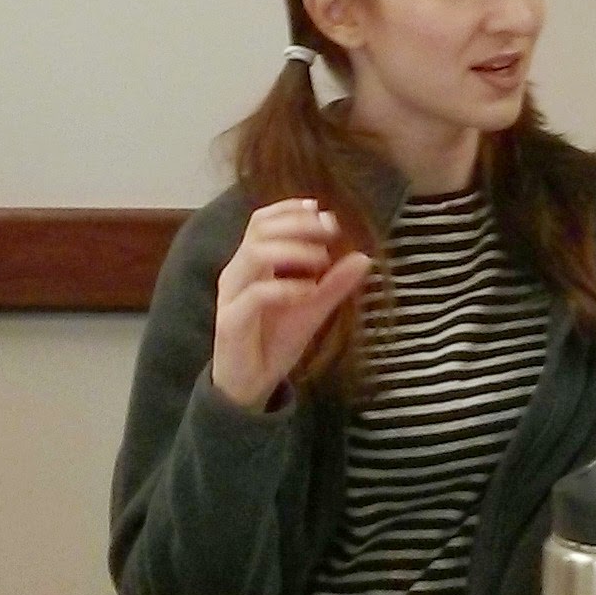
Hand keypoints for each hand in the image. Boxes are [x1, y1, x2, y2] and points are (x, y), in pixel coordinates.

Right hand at [211, 199, 373, 408]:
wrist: (252, 385)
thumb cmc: (276, 341)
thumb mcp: (312, 309)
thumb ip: (334, 284)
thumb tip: (364, 257)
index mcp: (250, 264)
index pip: (262, 221)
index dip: (289, 209)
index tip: (322, 210)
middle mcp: (237, 273)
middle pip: (260, 230)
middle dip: (298, 224)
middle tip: (331, 230)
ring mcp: (231, 296)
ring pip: (255, 254)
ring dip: (293, 250)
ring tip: (323, 260)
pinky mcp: (231, 321)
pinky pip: (256, 294)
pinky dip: (286, 287)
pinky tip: (309, 292)